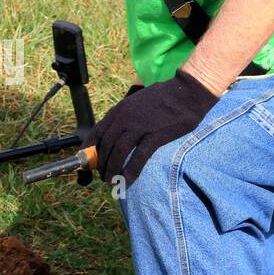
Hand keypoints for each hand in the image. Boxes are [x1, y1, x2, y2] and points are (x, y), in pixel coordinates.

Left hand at [82, 71, 219, 185]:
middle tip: (102, 175)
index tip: (86, 162)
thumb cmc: (163, 98)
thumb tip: (117, 133)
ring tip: (110, 182)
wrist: (186, 92)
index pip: (96, 133)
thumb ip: (125, 116)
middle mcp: (124, 118)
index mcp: (119, 111)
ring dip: (111, 170)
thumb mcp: (136, 102)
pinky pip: (138, 157)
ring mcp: (139, 127)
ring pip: (118, 153)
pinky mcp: (155, 136)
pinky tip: (126, 181)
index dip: (89, 150)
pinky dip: (130, 171)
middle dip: (101, 164)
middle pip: (105, 146)